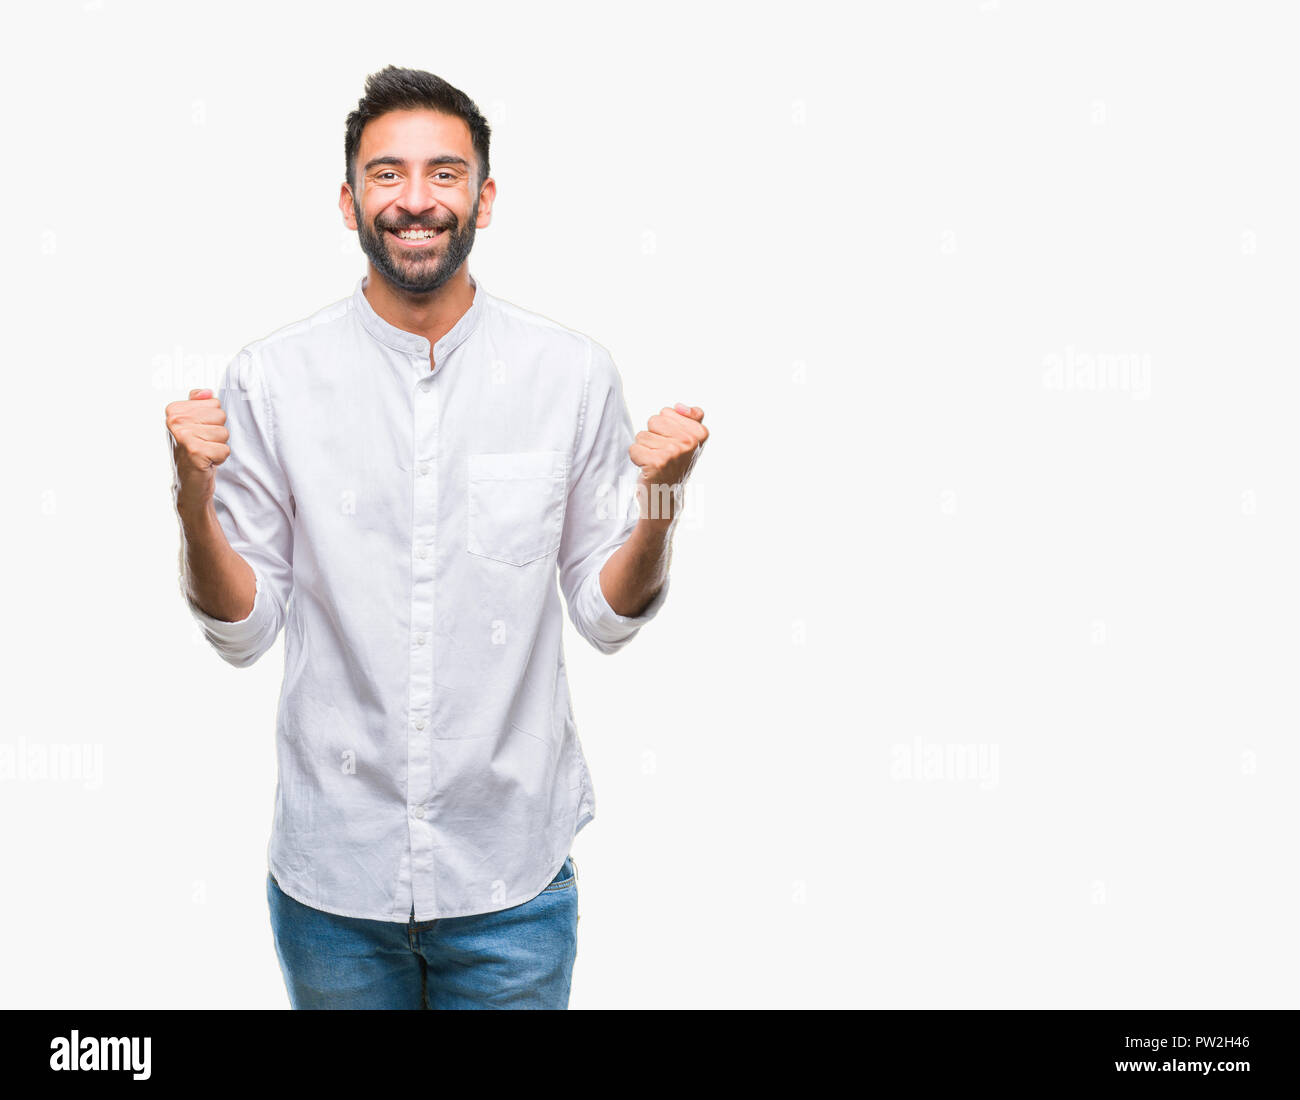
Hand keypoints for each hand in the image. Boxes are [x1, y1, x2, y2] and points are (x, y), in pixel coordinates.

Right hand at [166, 388, 230, 513]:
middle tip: (203, 443)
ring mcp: (184, 437)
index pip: (214, 402)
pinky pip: (225, 449)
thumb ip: (199, 403)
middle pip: (220, 415)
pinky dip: (220, 458)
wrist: (188, 483)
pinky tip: (206, 462)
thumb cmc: (192, 451)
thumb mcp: (193, 423)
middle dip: (217, 432)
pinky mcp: (196, 453)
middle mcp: (175, 421)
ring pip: (224, 433)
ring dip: (218, 446)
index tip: (199, 431)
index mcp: (174, 410)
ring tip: (204, 452)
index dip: (212, 420)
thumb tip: (208, 392)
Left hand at [628, 402, 707, 520]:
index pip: (668, 411)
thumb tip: (679, 406)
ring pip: (642, 435)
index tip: (674, 445)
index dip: (665, 428)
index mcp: (700, 433)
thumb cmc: (675, 465)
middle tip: (663, 454)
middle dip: (653, 436)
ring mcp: (674, 452)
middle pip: (654, 420)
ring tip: (656, 462)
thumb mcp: (690, 440)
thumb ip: (691, 417)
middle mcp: (689, 442)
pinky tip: (648, 469)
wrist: (667, 497)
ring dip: (645, 449)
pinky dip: (637, 459)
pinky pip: (634, 448)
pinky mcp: (657, 463)